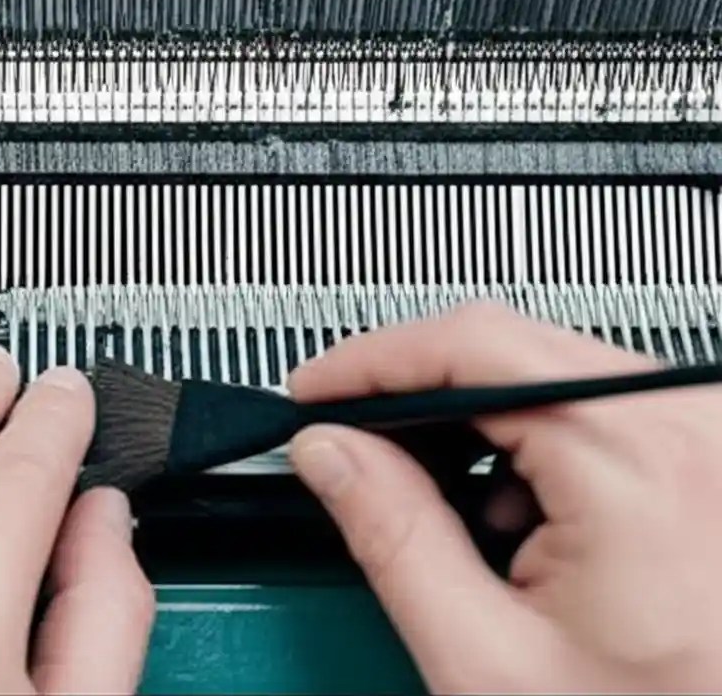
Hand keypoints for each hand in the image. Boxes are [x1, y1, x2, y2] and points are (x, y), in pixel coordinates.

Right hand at [287, 303, 721, 692]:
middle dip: (409, 388)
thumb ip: (394, 538)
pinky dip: (526, 436)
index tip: (316, 392)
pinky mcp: (703, 452)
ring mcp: (705, 432)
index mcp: (635, 460)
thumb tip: (331, 454)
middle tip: (343, 433)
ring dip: (466, 417)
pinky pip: (593, 402)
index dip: (370, 362)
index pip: (470, 348)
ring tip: (429, 496)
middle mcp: (688, 423)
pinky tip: (505, 508)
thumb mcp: (488, 654)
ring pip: (544, 366)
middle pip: (506, 344)